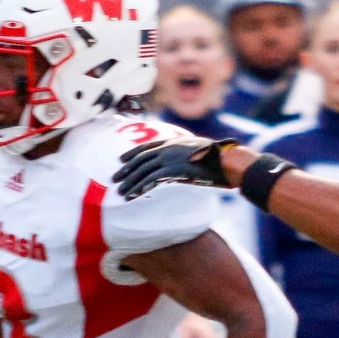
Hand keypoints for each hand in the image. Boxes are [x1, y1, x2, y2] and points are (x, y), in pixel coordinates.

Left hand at [115, 137, 233, 200]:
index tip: (122, 159)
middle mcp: (167, 148)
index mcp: (172, 142)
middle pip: (140, 159)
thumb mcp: (198, 151)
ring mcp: (168, 159)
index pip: (147, 147)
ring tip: (120, 191)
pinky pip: (150, 181)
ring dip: (129, 182)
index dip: (132, 153)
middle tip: (114, 178)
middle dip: (126, 169)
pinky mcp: (171, 171)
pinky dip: (138, 188)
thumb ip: (186, 155)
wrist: (224, 159)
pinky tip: (131, 196)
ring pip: (142, 171)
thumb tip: (185, 163)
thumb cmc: (217, 158)